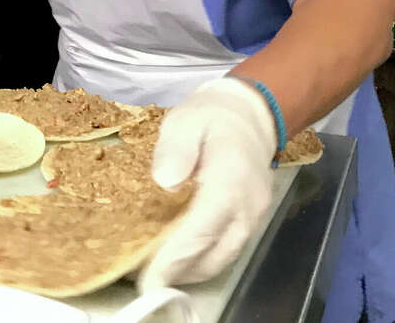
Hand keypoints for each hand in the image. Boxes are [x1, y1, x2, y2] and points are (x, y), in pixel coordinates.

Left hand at [137, 77, 275, 291]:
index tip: (148, 278)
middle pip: (212, 254)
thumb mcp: (185, 120)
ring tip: (154, 272)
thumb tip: (164, 181)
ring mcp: (254, 217)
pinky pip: (227, 251)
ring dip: (189, 270)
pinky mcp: (252, 222)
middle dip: (176, 272)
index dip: (173, 258)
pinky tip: (177, 258)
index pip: (201, 229)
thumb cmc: (210, 117)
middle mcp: (247, 207)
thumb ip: (175, 148)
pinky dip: (201, 261)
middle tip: (140, 279)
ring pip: (221, 259)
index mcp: (230, 181)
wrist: (250, 115)